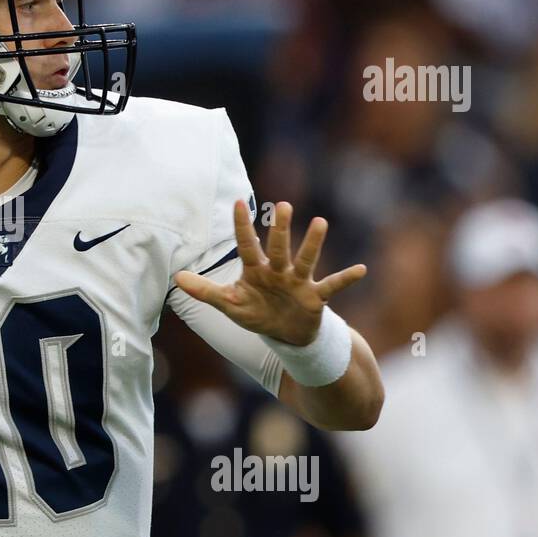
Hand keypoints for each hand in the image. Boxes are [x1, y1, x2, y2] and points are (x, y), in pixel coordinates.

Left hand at [173, 200, 365, 345]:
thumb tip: (176, 278)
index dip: (242, 226)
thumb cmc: (257, 312)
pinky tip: (361, 269)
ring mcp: (298, 282)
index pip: (246, 245)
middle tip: (282, 205)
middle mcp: (278, 271)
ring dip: (312, 243)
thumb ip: (205, 291)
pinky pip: (332, 286)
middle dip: (279, 229)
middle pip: (277, 247)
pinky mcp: (315, 297)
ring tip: (320, 222)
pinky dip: (346, 279)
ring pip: (306, 259)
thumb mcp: (229, 304)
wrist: (285, 334)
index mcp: (255, 270)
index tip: (238, 201)